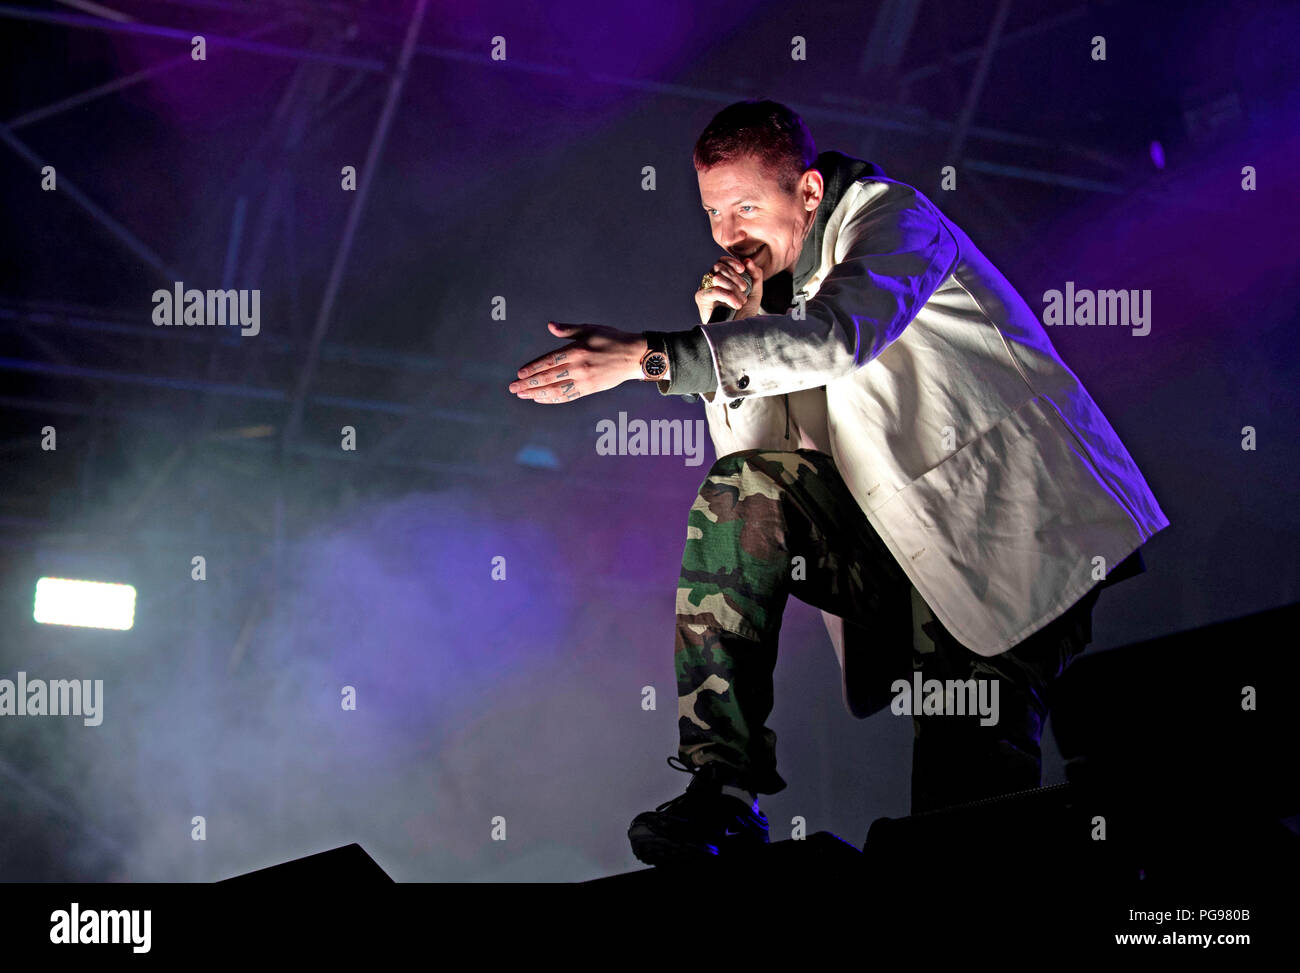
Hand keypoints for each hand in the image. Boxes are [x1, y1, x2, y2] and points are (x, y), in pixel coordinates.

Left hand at [508, 322, 646, 403]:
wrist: (634, 356)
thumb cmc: (611, 339)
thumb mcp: (590, 329)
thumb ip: (568, 330)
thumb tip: (550, 326)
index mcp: (577, 350)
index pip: (549, 361)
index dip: (533, 368)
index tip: (519, 374)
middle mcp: (579, 367)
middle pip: (549, 378)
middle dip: (529, 384)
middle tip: (513, 388)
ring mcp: (585, 380)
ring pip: (556, 390)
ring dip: (537, 393)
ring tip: (522, 395)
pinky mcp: (590, 389)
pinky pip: (567, 396)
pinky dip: (552, 398)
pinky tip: (540, 398)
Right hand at [695, 254, 764, 323]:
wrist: (740, 331)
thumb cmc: (745, 312)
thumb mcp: (755, 291)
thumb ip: (755, 274)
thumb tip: (747, 260)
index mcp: (723, 278)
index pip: (722, 262)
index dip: (732, 262)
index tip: (743, 269)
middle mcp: (711, 282)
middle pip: (719, 267)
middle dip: (735, 277)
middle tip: (745, 288)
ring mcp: (705, 289)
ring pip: (717, 278)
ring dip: (732, 288)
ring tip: (742, 301)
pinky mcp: (701, 298)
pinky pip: (714, 290)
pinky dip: (727, 296)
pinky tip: (736, 304)